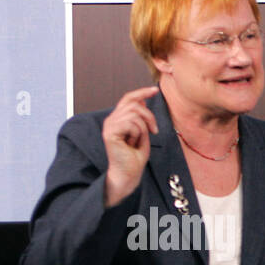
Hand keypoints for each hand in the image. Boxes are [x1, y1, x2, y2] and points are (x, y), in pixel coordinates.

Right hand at [102, 86, 159, 206]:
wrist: (129, 174)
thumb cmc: (135, 157)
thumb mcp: (143, 134)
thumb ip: (142, 119)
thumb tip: (143, 101)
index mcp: (118, 118)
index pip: (128, 99)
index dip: (142, 92)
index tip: (155, 90)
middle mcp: (111, 119)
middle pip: (134, 104)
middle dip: (149, 116)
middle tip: (154, 131)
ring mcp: (109, 125)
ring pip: (134, 114)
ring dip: (143, 128)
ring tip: (138, 140)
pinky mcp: (109, 132)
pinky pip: (130, 123)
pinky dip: (137, 133)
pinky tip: (132, 143)